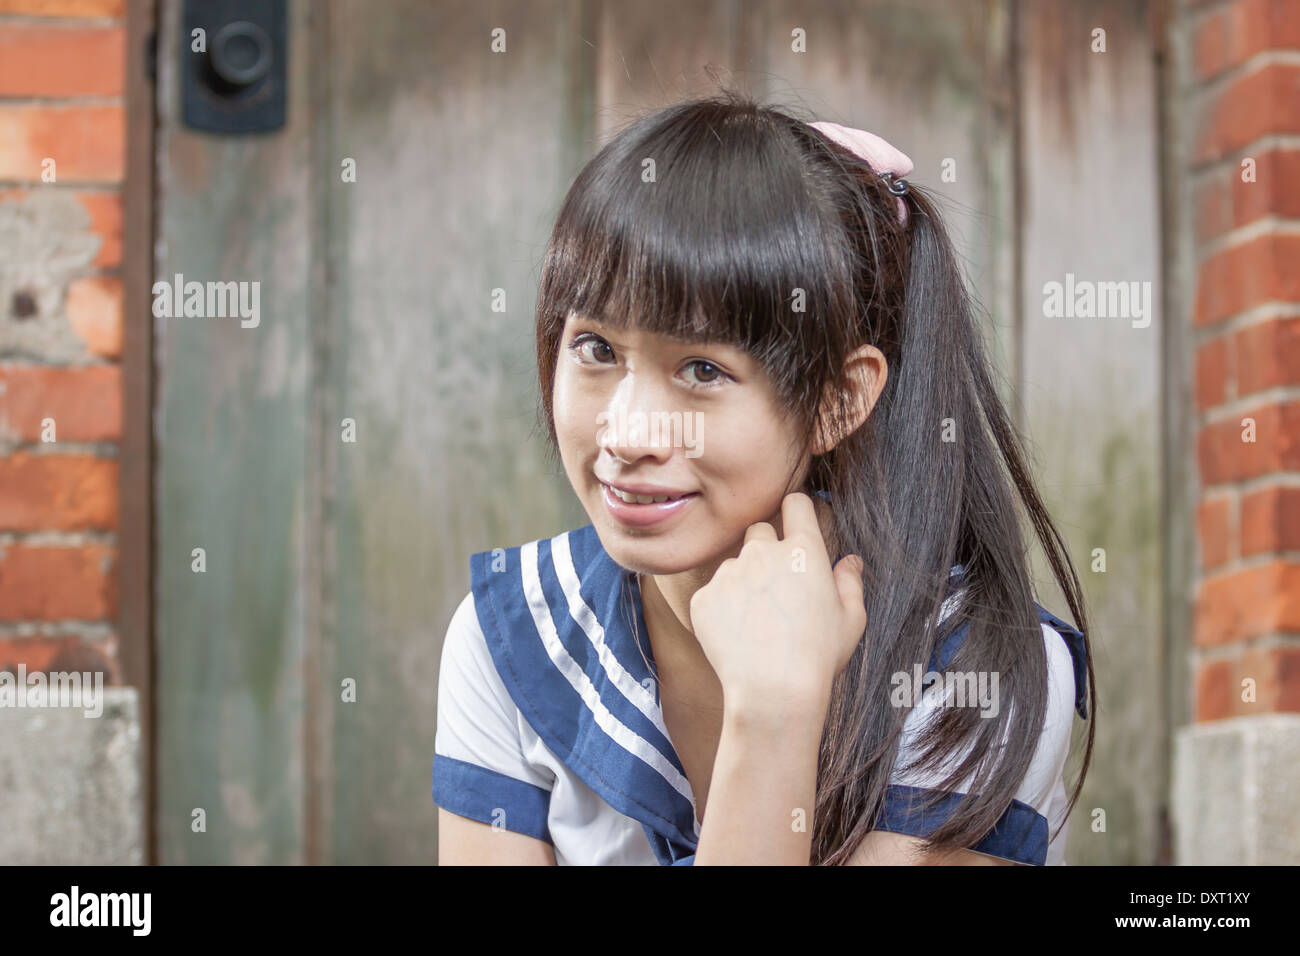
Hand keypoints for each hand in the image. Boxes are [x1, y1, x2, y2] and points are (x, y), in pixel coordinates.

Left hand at [688, 492, 867, 718]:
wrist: (772, 691)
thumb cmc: (818, 657)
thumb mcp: (851, 620)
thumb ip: (850, 582)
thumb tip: (850, 560)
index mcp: (803, 551)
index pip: (795, 503)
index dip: (795, 510)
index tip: (794, 524)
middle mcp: (762, 552)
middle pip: (759, 531)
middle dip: (766, 550)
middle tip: (775, 588)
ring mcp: (729, 573)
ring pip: (733, 565)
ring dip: (742, 582)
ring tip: (755, 622)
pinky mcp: (703, 598)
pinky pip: (712, 594)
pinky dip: (721, 609)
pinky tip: (736, 637)